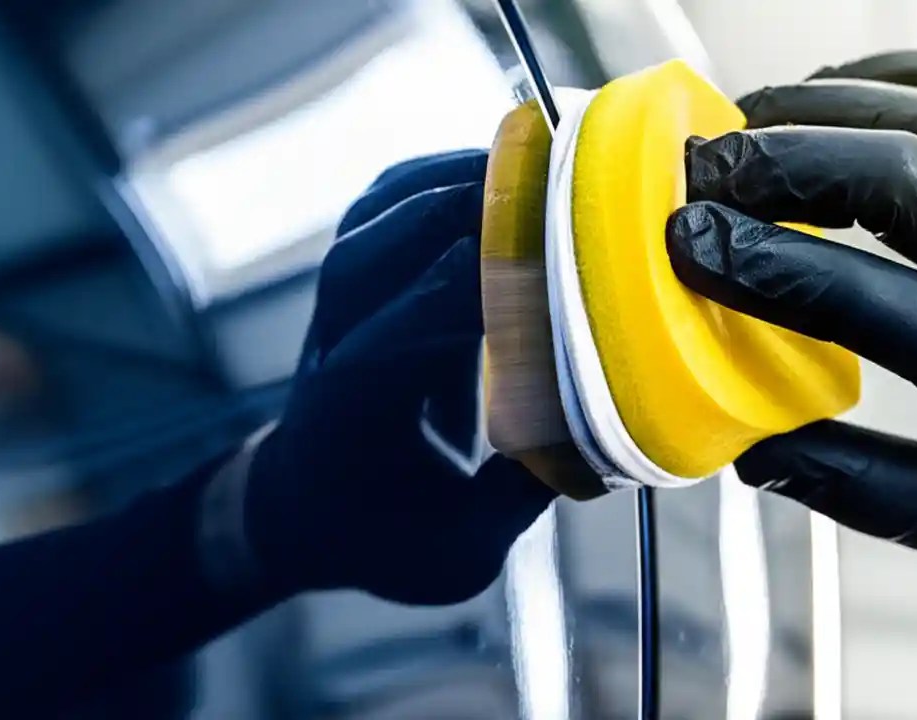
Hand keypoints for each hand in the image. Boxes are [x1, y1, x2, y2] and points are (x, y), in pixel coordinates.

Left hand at [235, 150, 555, 603]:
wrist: (306, 506)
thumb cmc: (384, 534)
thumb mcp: (456, 553)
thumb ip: (523, 495)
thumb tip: (610, 436)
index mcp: (351, 413)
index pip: (397, 330)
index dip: (466, 292)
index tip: (545, 272)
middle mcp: (334, 339)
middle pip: (380, 248)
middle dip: (468, 215)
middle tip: (562, 197)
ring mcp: (339, 297)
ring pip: (384, 208)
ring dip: (459, 178)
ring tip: (543, 167)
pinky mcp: (359, 272)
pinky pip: (391, 196)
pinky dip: (443, 170)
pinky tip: (502, 168)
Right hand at [666, 51, 916, 586]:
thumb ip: (866, 488)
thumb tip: (756, 455)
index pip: (844, 288)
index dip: (747, 261)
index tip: (680, 246)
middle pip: (871, 166)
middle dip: (764, 164)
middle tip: (690, 179)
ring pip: (908, 108)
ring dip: (808, 111)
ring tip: (735, 133)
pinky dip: (881, 79)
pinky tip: (831, 99)